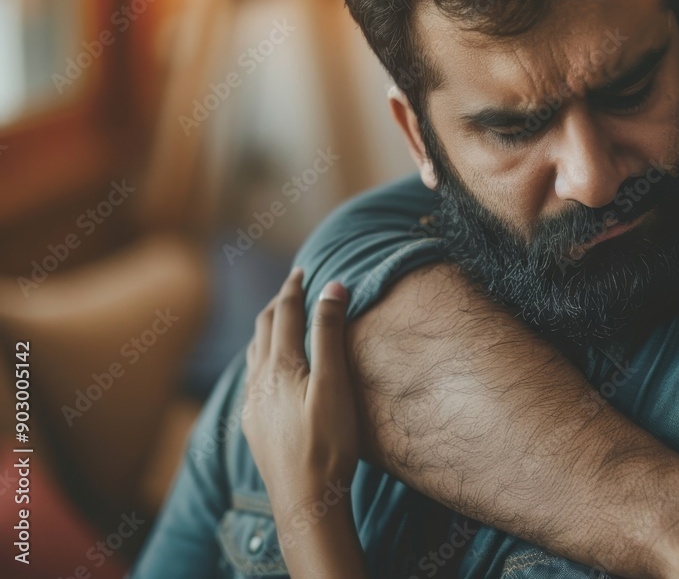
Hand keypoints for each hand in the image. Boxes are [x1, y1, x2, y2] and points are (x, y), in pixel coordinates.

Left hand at [243, 268, 356, 519]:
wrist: (305, 500)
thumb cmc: (328, 443)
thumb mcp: (335, 383)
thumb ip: (330, 333)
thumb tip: (332, 287)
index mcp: (279, 365)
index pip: (284, 313)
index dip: (294, 288)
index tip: (302, 270)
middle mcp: (259, 381)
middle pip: (263, 329)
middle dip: (278, 303)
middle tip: (292, 287)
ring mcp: (253, 405)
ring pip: (254, 353)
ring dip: (266, 329)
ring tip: (277, 319)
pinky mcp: (255, 425)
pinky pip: (253, 377)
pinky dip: (261, 357)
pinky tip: (267, 371)